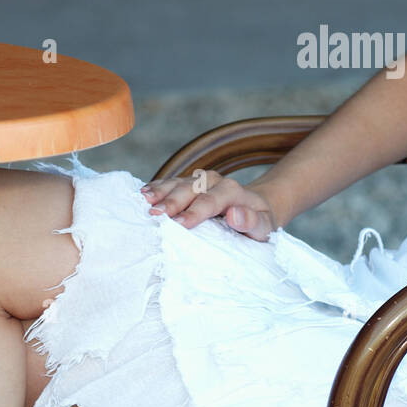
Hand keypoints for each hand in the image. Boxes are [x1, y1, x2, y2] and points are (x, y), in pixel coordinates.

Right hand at [140, 169, 279, 241]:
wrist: (255, 207)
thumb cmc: (257, 222)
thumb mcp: (264, 227)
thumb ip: (253, 222)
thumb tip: (235, 214)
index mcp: (232, 191)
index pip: (211, 200)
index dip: (195, 212)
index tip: (180, 224)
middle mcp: (214, 181)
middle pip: (190, 189)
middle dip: (172, 201)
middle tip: (155, 214)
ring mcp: (199, 180)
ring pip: (177, 183)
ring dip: (160, 191)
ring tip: (143, 199)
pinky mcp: (188, 184)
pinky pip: (170, 183)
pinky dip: (156, 187)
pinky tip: (142, 193)